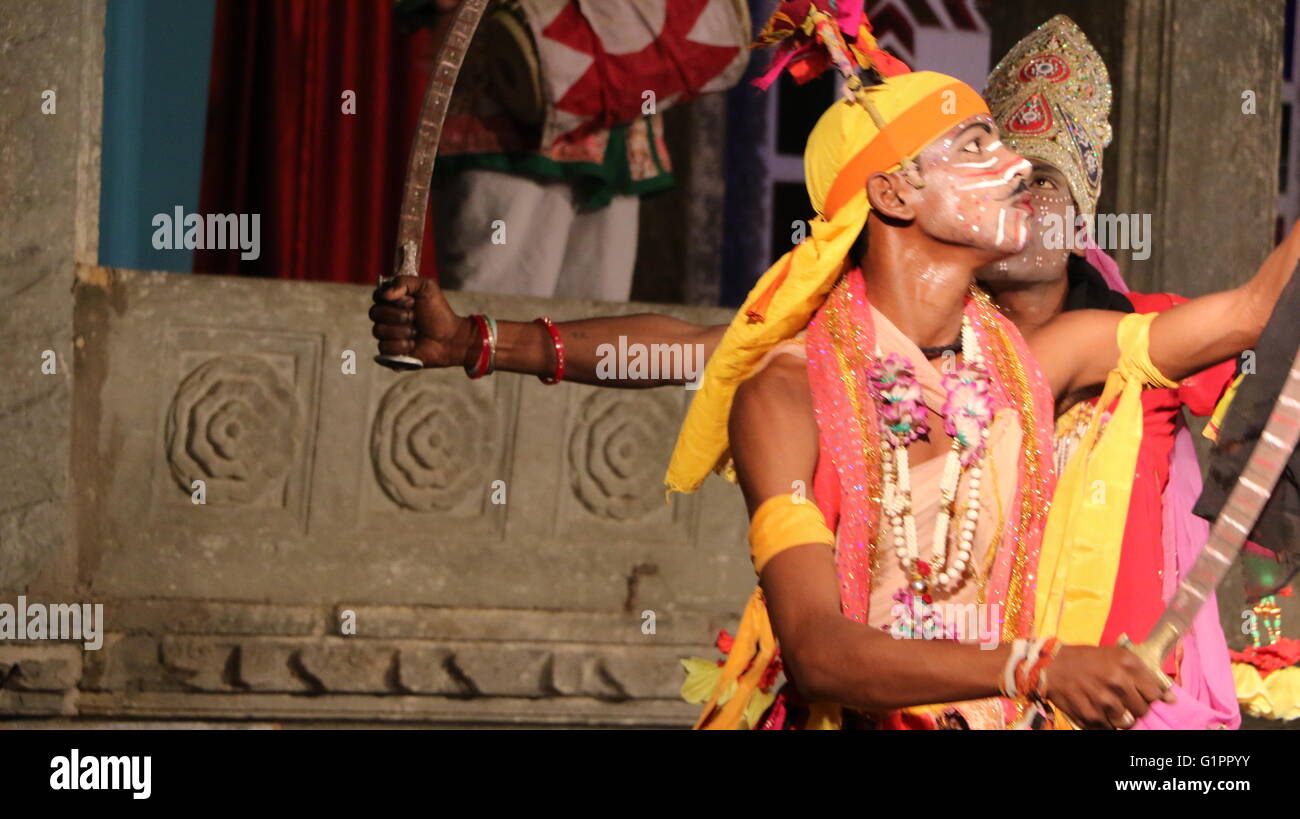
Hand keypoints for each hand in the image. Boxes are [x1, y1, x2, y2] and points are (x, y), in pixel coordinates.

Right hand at [370, 275, 476, 368]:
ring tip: (416, 332)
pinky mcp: (390, 352)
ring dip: (401, 331)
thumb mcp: (427, 288)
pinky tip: (413, 344)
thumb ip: (405, 282)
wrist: (451, 337)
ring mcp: (387, 335)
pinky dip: (401, 346)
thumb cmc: (439, 313)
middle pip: (375, 313)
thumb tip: (385, 294)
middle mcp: (386, 317)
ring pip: (378, 331)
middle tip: (415, 317)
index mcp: (392, 301)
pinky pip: (383, 348)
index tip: (411, 302)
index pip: (378, 296)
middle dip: (398, 316)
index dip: (394, 301)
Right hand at [1044, 645, 1174, 729]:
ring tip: (1108, 705)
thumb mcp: (1116, 655)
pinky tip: (1096, 709)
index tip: (1147, 699)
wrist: (1052, 665)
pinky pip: (1109, 728)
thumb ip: (1142, 673)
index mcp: (1127, 663)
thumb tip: (1169, 698)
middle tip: (1122, 700)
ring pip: (1127, 722)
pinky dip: (1104, 722)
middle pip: (1143, 709)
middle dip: (1135, 707)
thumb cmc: (1086, 659)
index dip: (1153, 698)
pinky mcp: (1091, 714)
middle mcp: (1118, 680)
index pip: (1156, 693)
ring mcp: (1104, 699)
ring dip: (1120, 717)